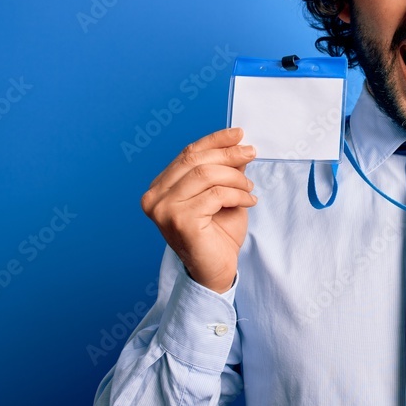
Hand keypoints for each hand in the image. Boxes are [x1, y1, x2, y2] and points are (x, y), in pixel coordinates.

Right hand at [141, 127, 257, 292]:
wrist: (216, 271)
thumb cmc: (217, 234)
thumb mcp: (223, 194)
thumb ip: (224, 171)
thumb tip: (237, 145)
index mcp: (159, 188)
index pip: (187, 154)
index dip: (214, 140)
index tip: (238, 134)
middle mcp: (154, 197)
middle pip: (195, 161)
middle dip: (228, 154)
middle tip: (251, 153)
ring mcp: (163, 210)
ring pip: (206, 175)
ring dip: (236, 178)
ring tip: (250, 188)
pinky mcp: (180, 221)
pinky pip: (215, 195)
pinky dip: (238, 194)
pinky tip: (249, 201)